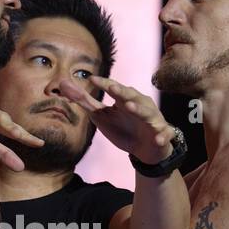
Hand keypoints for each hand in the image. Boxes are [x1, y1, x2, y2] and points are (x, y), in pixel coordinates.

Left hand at [56, 75, 175, 163]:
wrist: (146, 149)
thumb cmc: (124, 128)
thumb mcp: (102, 116)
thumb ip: (85, 102)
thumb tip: (64, 86)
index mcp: (125, 99)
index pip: (114, 88)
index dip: (104, 84)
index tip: (92, 79)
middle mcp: (140, 105)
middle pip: (131, 96)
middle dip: (122, 92)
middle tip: (112, 88)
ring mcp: (152, 120)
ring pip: (147, 112)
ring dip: (139, 109)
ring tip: (129, 107)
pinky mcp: (162, 135)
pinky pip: (164, 134)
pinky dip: (162, 136)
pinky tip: (158, 139)